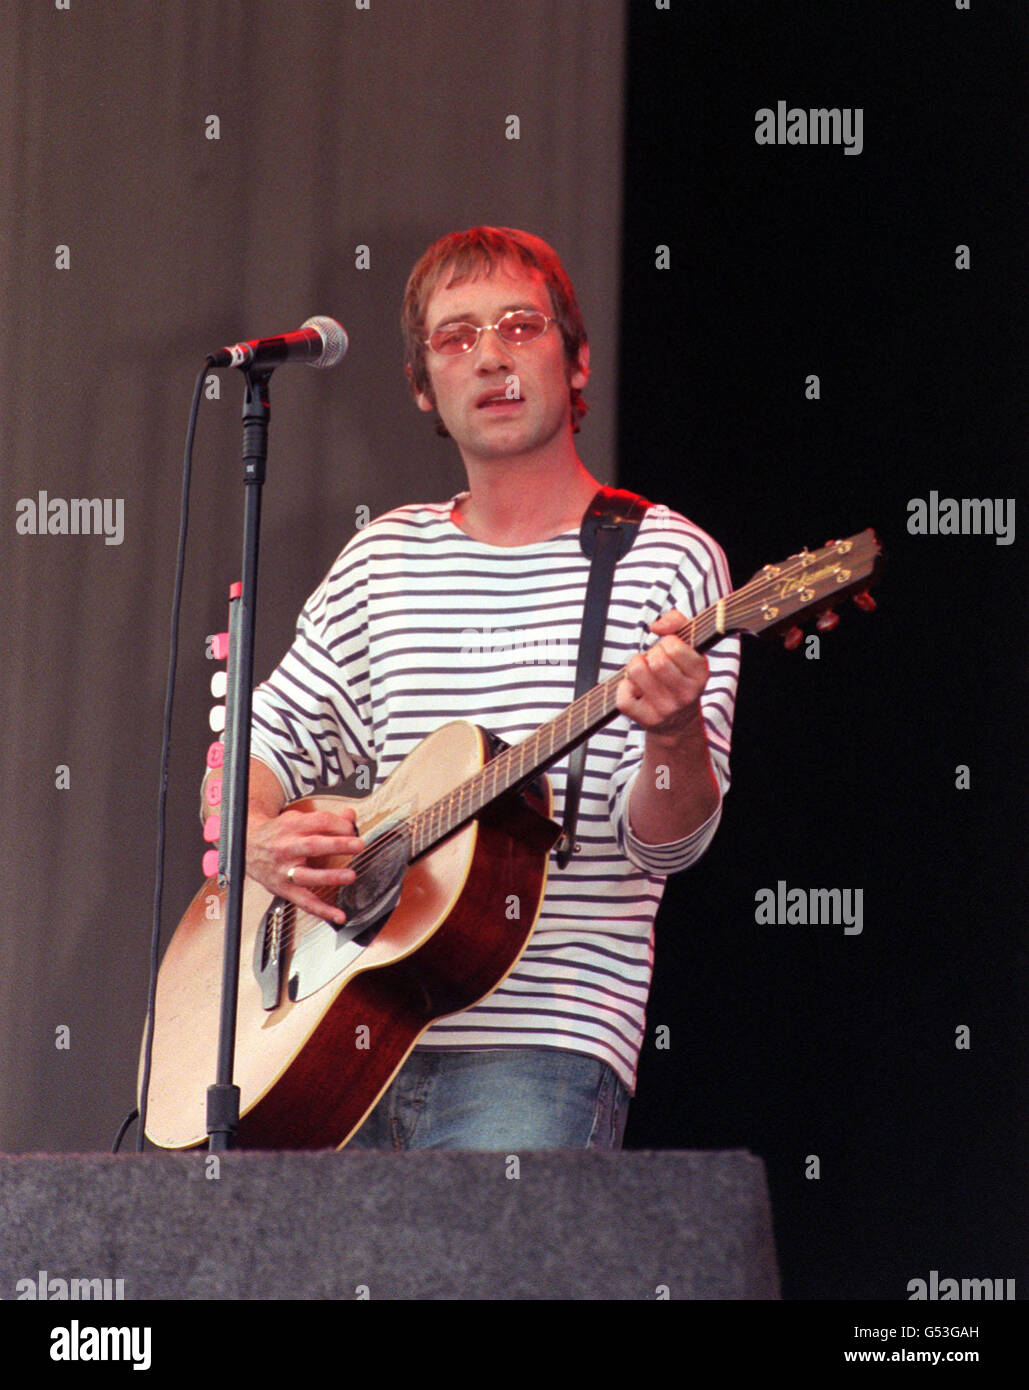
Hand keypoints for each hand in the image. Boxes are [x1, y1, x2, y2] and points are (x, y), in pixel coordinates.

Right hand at [246, 806, 364, 925]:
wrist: (247, 846)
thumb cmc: (277, 833)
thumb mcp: (297, 819)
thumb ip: (326, 820)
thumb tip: (350, 816)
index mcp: (291, 826)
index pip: (319, 822)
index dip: (340, 825)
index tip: (353, 830)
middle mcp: (286, 848)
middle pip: (313, 845)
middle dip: (337, 845)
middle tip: (358, 845)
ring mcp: (284, 871)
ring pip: (307, 875)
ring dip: (330, 877)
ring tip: (350, 876)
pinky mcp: (283, 889)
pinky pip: (304, 902)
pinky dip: (322, 911)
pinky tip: (338, 915)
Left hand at [616, 609, 708, 741]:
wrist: (679, 720)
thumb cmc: (680, 675)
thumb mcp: (688, 647)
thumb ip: (676, 622)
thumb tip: (656, 626)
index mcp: (700, 674)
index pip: (674, 647)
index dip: (666, 642)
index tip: (669, 649)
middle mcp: (686, 695)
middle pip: (656, 661)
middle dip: (650, 653)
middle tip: (654, 661)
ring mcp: (666, 710)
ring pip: (637, 673)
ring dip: (635, 666)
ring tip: (643, 671)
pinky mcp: (647, 720)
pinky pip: (623, 698)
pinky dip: (624, 688)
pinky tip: (635, 689)